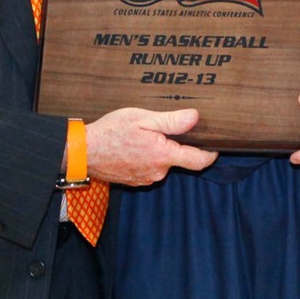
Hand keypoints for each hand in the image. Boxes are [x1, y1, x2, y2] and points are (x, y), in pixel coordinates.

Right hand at [85, 107, 216, 184]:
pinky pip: (149, 168)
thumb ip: (171, 120)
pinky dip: (146, 157)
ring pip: (162, 163)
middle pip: (177, 158)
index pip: (198, 161)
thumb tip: (195, 118)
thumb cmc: (111, 132)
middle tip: (159, 128)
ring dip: (158, 150)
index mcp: (163, 155)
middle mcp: (158, 171)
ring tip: (141, 136)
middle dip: (173, 144)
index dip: (210, 154)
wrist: (84, 152)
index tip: (215, 147)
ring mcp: (146, 178)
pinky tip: (132, 146)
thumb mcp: (142, 118)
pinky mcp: (135, 181)